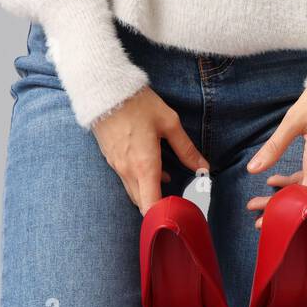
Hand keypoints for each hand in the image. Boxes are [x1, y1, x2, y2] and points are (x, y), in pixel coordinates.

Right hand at [92, 87, 208, 214]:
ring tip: (167, 180)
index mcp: (144, 166)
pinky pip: (126, 179)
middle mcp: (128, 171)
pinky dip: (140, 180)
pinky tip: (152, 167)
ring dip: (149, 192)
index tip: (178, 213)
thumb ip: (186, 149)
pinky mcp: (110, 159)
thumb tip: (203, 167)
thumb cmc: (138, 104)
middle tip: (176, 199)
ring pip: (134, 192)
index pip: (151, 206)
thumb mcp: (169, 123)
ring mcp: (117, 166)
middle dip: (158, 206)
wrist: (103, 89)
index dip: (164, 216)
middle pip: (142, 204)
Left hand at [245, 84, 306, 227]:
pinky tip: (274, 180)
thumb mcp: (293, 120)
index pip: (306, 197)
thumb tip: (253, 168)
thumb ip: (274, 146)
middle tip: (257, 218)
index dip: (288, 212)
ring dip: (284, 199)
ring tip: (259, 202)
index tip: (269, 219)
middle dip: (281, 210)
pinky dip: (293, 184)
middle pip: (305, 199)